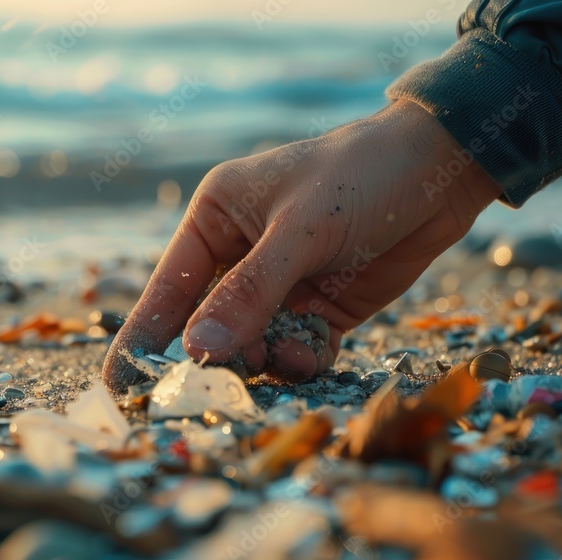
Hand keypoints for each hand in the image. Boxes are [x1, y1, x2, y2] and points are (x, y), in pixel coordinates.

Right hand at [102, 99, 501, 392]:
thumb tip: (197, 350)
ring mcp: (282, 285)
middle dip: (219, 355)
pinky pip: (297, 348)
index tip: (119, 386)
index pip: (168, 286)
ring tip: (288, 354)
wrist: (441, 171)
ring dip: (266, 358)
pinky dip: (302, 359)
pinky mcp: (322, 307)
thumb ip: (251, 292)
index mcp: (217, 218)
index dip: (145, 337)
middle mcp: (241, 254)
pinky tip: (312, 353)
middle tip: (226, 382)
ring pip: (254, 344)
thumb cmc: (360, 177)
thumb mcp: (303, 230)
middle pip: (210, 324)